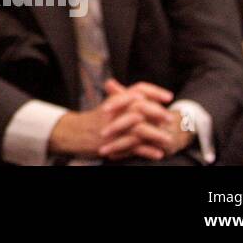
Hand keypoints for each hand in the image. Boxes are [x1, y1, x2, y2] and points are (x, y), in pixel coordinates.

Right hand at [47, 80, 188, 160]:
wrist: (72, 133)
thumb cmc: (92, 120)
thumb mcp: (108, 106)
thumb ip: (123, 99)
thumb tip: (143, 95)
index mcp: (116, 100)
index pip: (138, 89)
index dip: (154, 91)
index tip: (169, 96)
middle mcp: (116, 111)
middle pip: (141, 107)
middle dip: (158, 112)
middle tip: (170, 119)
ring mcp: (114, 127)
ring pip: (139, 128)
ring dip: (156, 134)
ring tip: (168, 139)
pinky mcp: (112, 142)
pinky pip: (133, 147)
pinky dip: (147, 150)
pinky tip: (158, 153)